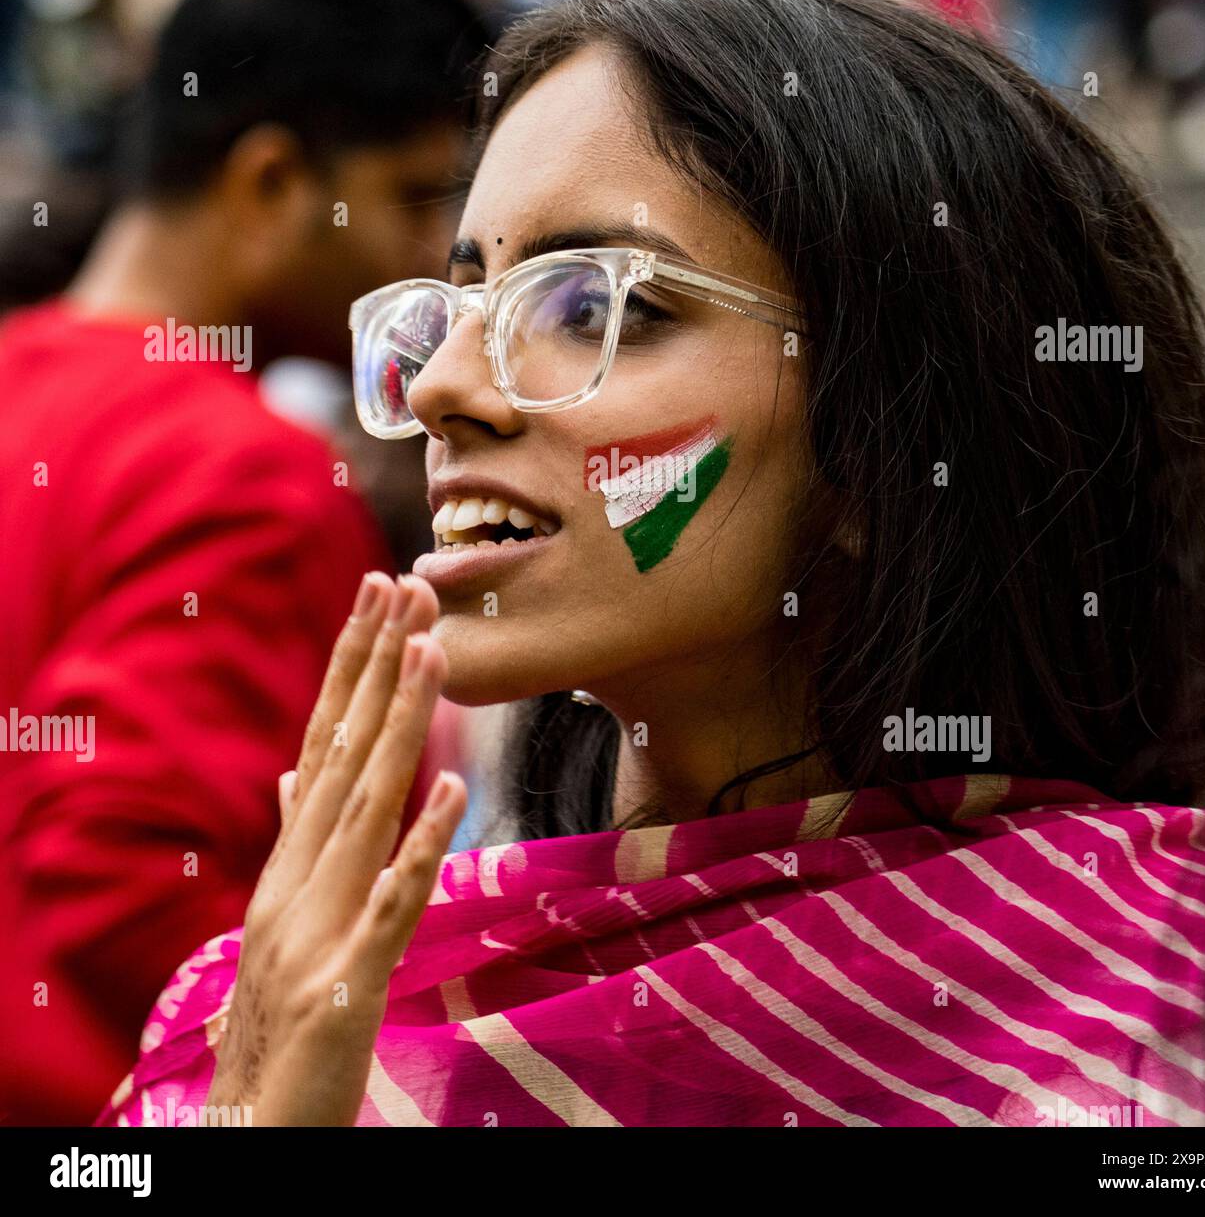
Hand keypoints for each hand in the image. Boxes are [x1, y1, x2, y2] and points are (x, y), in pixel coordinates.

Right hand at [205, 572, 466, 1125]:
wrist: (250, 1127)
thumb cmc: (280, 1013)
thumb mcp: (286, 913)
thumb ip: (297, 837)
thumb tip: (297, 764)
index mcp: (292, 858)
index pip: (325, 740)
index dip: (353, 665)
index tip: (380, 593)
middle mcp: (296, 877)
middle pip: (344, 754)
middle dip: (377, 666)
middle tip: (408, 584)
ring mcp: (317, 926)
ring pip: (366, 808)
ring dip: (398, 725)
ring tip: (432, 652)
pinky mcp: (345, 984)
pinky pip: (390, 905)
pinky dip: (416, 846)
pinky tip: (447, 790)